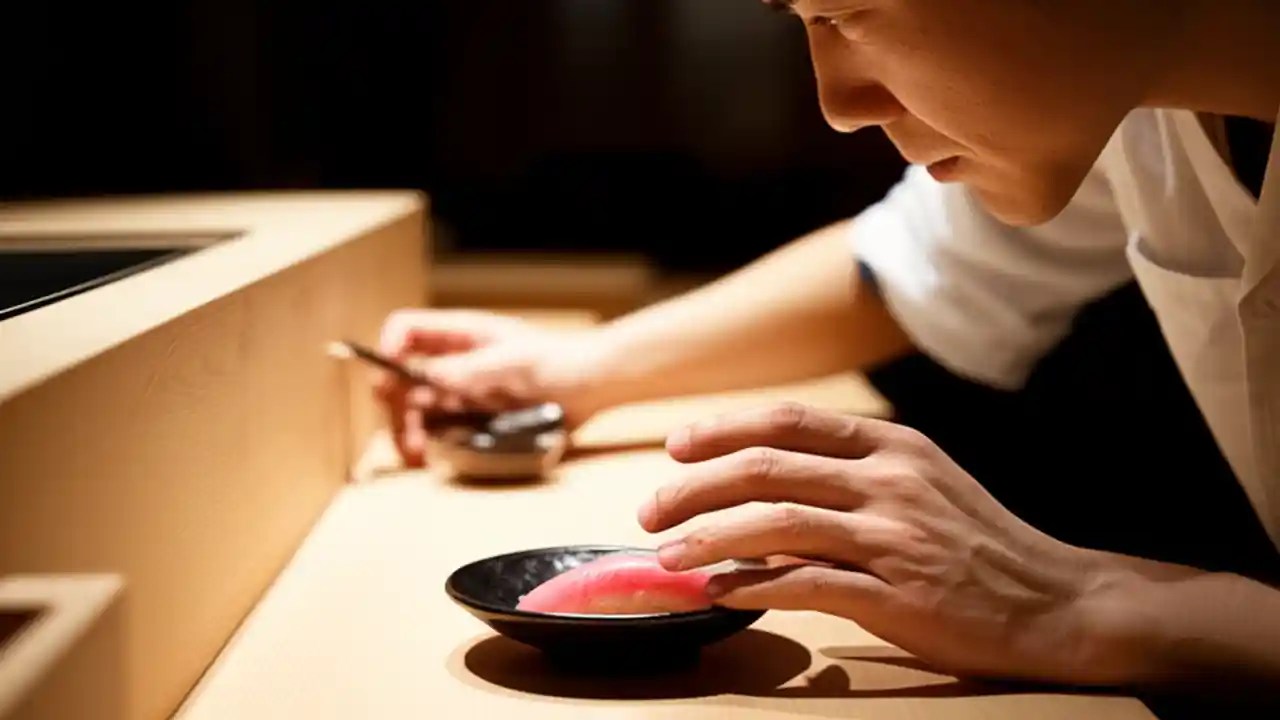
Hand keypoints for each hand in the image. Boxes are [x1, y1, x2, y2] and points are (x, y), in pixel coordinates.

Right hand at [374, 309, 602, 465]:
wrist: (595, 385)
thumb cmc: (561, 360)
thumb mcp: (513, 362)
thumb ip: (469, 371)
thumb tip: (425, 379)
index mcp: (461, 335)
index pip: (406, 331)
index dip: (388, 351)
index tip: (389, 382)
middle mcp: (456, 360)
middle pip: (404, 376)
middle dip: (397, 405)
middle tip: (406, 439)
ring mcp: (465, 389)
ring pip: (419, 407)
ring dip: (410, 430)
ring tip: (418, 457)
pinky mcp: (477, 415)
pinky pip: (444, 428)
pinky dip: (434, 442)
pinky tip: (437, 457)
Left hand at [637, 402, 1143, 685]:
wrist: (1058, 602)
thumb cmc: (980, 543)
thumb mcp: (924, 483)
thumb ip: (851, 475)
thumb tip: (765, 488)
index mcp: (892, 445)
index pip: (789, 420)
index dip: (723, 428)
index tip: (675, 445)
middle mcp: (889, 480)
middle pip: (768, 467)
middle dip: (696, 486)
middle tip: (651, 509)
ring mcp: (894, 536)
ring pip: (776, 525)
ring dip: (709, 538)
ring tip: (666, 556)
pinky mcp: (897, 594)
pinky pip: (806, 585)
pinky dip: (751, 588)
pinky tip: (717, 593)